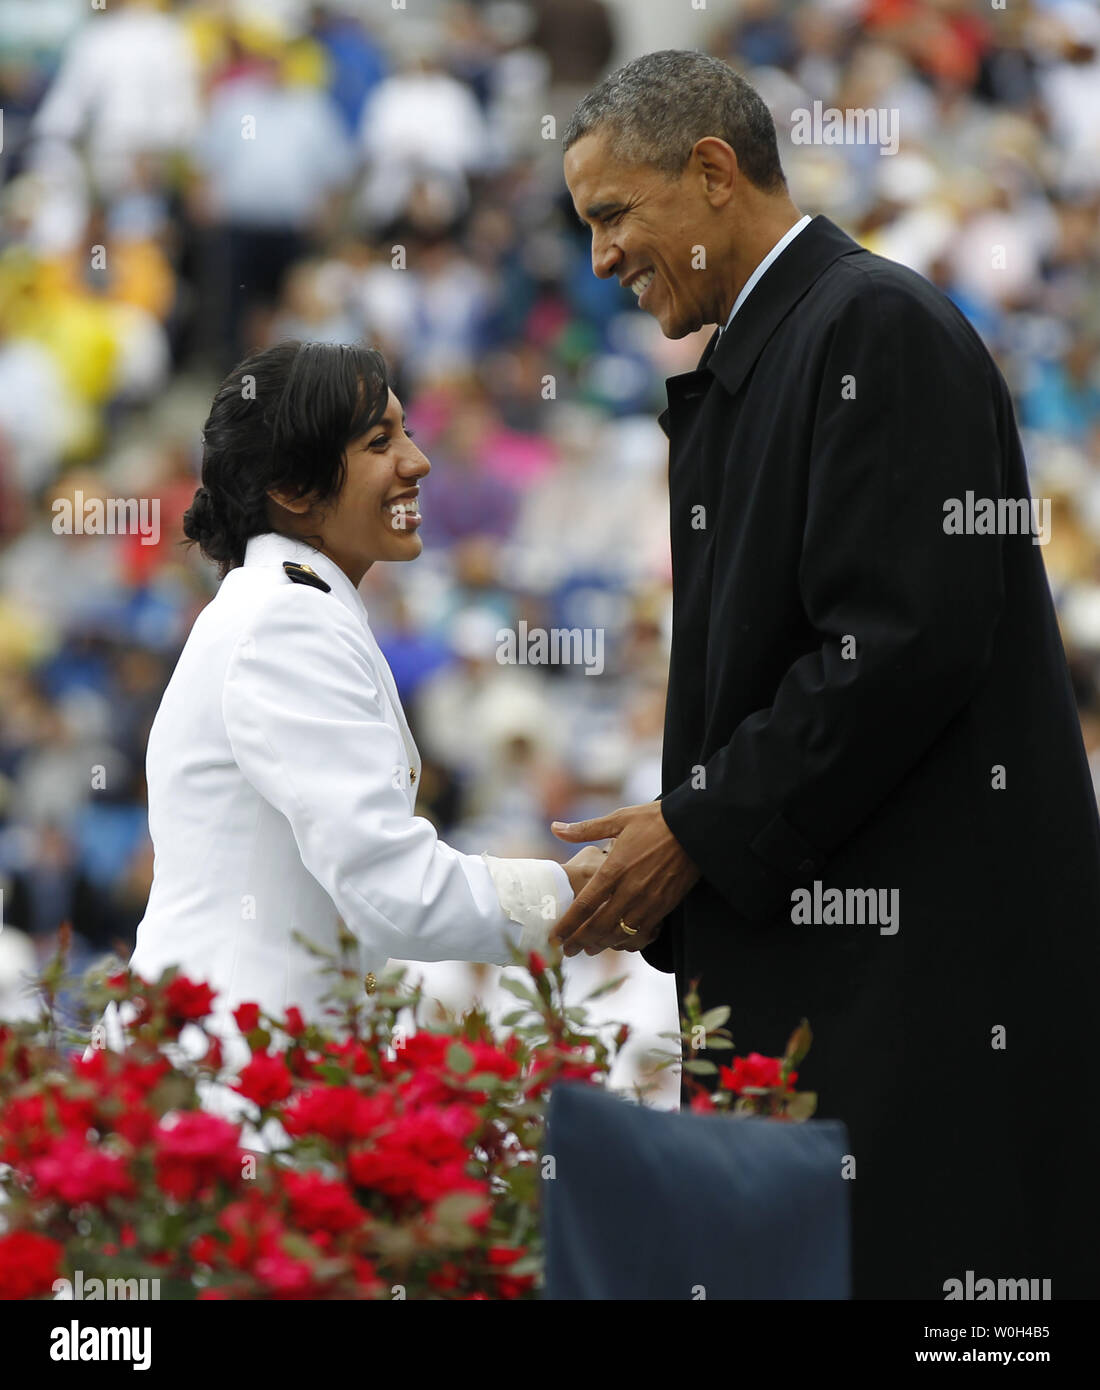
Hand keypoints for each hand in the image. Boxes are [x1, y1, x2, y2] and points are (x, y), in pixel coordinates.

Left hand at [550, 802, 699, 955]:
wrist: (694, 828)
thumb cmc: (654, 821)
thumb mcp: (618, 819)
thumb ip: (584, 829)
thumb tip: (555, 828)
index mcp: (614, 869)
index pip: (584, 906)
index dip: (567, 925)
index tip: (554, 937)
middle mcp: (629, 890)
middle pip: (599, 926)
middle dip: (580, 942)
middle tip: (566, 951)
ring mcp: (648, 901)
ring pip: (620, 934)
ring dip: (602, 945)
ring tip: (589, 950)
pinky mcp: (664, 906)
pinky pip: (643, 933)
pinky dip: (628, 941)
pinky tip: (619, 943)